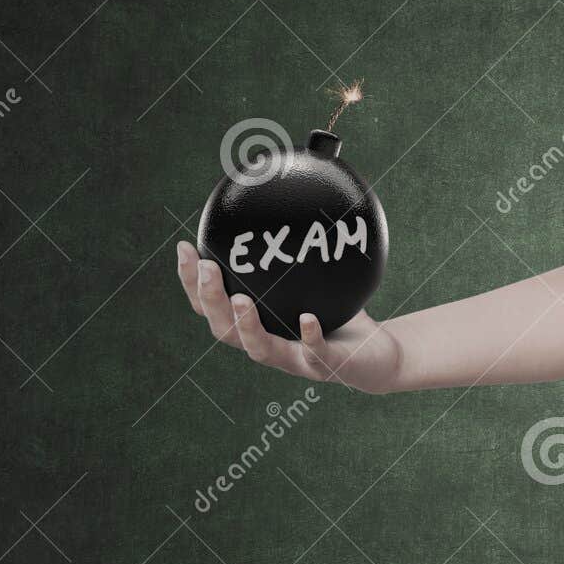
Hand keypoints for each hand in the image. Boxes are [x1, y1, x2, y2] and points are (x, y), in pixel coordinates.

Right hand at [176, 240, 401, 393]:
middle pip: (224, 330)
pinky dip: (309, 338)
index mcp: (258, 325)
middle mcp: (270, 346)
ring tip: (239, 298)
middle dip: (210, 300)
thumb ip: (301, 249)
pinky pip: (315, 354)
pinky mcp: (327, 368)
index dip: (191, 283)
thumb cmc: (345, 316)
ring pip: (261, 350)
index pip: (213, 308)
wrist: (378, 357)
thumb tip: (294, 194)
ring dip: (246, 325)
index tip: (184, 247)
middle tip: (207, 268)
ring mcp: (296, 361)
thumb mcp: (321, 278)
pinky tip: (307, 318)